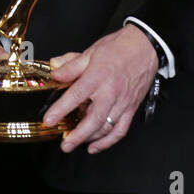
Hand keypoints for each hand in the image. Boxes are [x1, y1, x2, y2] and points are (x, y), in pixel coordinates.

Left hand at [42, 26, 157, 154]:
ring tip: (75, 143)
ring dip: (90, 139)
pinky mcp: (131, 108)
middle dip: (77, 135)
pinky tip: (95, 146)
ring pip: (106, 128)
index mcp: (97, 76)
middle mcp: (111, 92)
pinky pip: (120, 130)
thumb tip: (54, 73)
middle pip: (93, 120)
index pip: (76, 96)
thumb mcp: (90, 52)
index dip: (60, 110)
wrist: (145, 47)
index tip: (48, 120)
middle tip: (64, 145)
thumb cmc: (119, 48)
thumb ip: (70, 65)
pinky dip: (108, 142)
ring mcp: (122, 102)